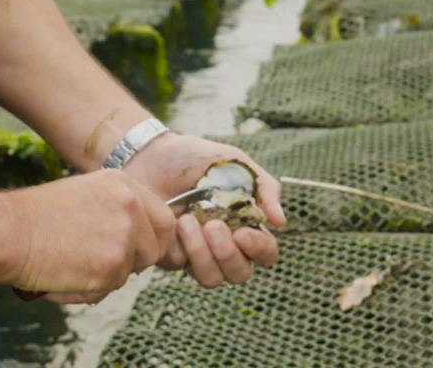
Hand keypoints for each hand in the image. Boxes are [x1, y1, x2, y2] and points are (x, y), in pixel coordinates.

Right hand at [3, 169, 176, 304]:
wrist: (8, 231)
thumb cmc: (37, 216)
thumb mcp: (86, 194)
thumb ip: (118, 210)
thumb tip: (140, 237)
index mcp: (124, 184)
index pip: (163, 218)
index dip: (152, 239)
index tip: (134, 250)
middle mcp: (130, 205)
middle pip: (158, 246)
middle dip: (137, 260)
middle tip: (104, 263)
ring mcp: (124, 236)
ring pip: (132, 270)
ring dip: (108, 276)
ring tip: (72, 264)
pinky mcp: (111, 266)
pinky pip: (109, 289)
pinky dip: (87, 290)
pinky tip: (63, 275)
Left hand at [123, 133, 284, 288]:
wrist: (152, 154)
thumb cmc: (196, 157)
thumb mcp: (236, 163)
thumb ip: (264, 187)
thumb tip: (280, 222)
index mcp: (245, 224)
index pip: (265, 253)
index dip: (259, 250)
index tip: (243, 232)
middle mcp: (224, 244)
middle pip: (240, 274)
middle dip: (228, 255)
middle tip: (213, 226)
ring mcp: (197, 252)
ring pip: (212, 278)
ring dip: (202, 253)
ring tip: (186, 220)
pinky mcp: (171, 254)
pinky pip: (182, 267)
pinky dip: (181, 246)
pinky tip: (173, 219)